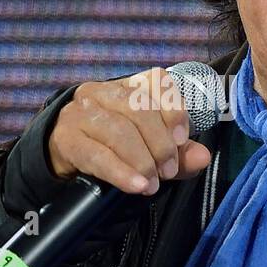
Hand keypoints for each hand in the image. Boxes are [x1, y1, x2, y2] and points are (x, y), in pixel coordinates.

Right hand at [47, 68, 212, 194]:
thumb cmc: (113, 150)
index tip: (182, 138)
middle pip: (138, 108)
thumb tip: (202, 157)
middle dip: (160, 143)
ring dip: (141, 160)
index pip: (156, 81)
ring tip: (152, 184)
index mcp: (127, 86)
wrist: (64, 162)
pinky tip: (136, 186)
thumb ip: (178, 152)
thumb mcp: (150, 150)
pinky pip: (96, 154)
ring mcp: (79, 112)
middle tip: (168, 172)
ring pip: (118, 130)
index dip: (173, 107)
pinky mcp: (65, 138)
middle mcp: (101, 91)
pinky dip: (120, 172)